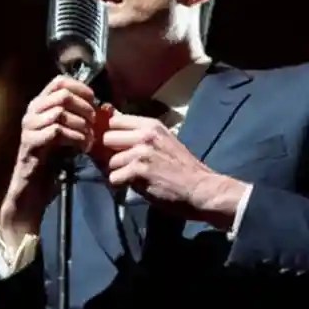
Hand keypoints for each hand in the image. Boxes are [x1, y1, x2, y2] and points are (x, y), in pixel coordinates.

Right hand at [0, 76, 96, 241]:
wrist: (32, 190)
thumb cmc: (52, 162)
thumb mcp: (67, 134)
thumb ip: (78, 118)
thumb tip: (101, 107)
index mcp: (39, 105)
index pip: (59, 81)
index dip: (80, 88)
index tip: (94, 102)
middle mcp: (31, 112)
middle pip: (62, 94)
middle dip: (85, 108)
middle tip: (94, 124)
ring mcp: (29, 128)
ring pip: (60, 112)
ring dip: (82, 125)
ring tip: (90, 138)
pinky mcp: (32, 144)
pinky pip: (57, 131)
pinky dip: (75, 138)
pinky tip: (83, 147)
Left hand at [100, 112, 248, 228]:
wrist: (200, 188)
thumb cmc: (182, 167)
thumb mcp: (163, 141)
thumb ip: (140, 133)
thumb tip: (114, 123)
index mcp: (151, 125)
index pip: (115, 121)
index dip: (114, 135)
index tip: (119, 146)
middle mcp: (145, 135)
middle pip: (108, 138)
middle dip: (113, 153)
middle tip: (127, 165)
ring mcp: (141, 152)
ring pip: (110, 162)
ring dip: (120, 172)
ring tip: (137, 178)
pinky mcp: (138, 171)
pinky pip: (114, 178)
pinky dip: (122, 185)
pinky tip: (137, 186)